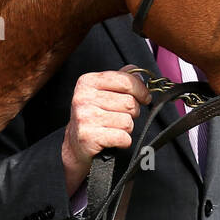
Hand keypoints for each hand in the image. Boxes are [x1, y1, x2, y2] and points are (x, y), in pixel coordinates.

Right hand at [61, 67, 150, 196]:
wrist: (76, 145)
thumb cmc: (93, 117)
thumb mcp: (103, 93)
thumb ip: (121, 80)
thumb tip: (139, 74)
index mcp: (87, 82)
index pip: (125, 81)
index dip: (141, 90)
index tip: (144, 97)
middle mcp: (83, 98)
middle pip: (129, 103)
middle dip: (132, 113)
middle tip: (121, 117)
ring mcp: (84, 117)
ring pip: (127, 121)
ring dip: (126, 128)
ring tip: (114, 128)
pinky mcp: (88, 137)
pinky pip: (123, 137)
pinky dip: (123, 141)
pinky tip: (112, 139)